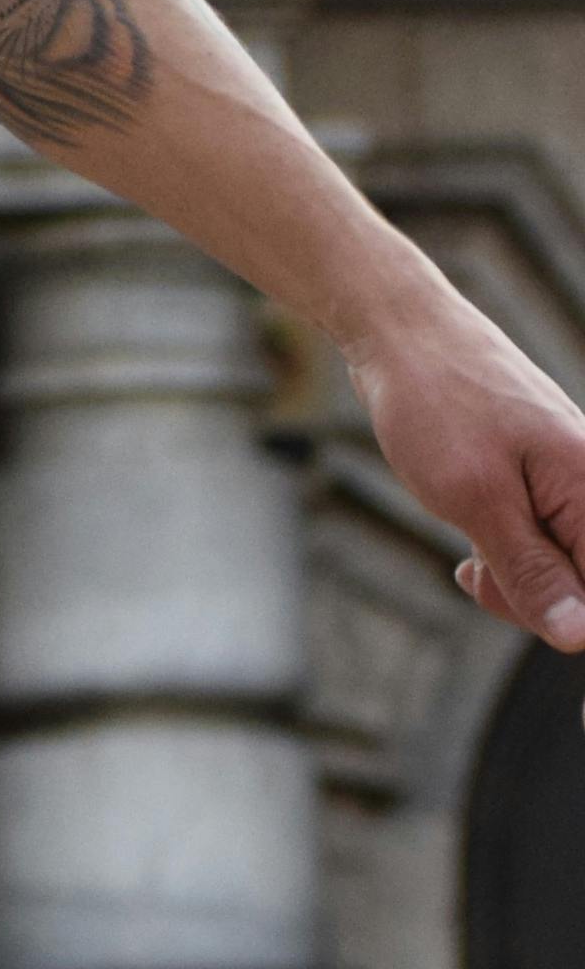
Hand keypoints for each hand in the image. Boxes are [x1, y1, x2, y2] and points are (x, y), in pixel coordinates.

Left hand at [354, 278, 584, 648]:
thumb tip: (580, 637)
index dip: (569, 617)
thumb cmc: (436, 403)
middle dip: (531, 598)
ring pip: (558, 570)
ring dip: (511, 578)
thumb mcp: (476, 500)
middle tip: (475, 573)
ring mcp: (568, 485)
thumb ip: (531, 572)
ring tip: (467, 558)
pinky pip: (539, 543)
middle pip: (584, 588)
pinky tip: (469, 544)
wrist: (402, 331)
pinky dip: (503, 553)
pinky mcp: (542, 483)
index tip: (518, 613)